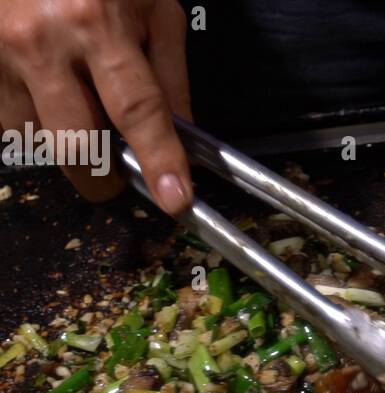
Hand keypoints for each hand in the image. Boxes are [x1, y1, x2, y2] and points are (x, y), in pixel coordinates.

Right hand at [0, 0, 191, 213]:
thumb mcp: (152, 6)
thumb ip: (170, 75)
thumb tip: (184, 138)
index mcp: (96, 21)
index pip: (138, 110)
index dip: (159, 160)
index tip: (176, 199)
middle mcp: (40, 40)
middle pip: (76, 145)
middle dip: (103, 175)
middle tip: (119, 171)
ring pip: (32, 138)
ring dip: (62, 142)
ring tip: (76, 108)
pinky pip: (5, 120)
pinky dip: (31, 120)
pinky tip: (45, 91)